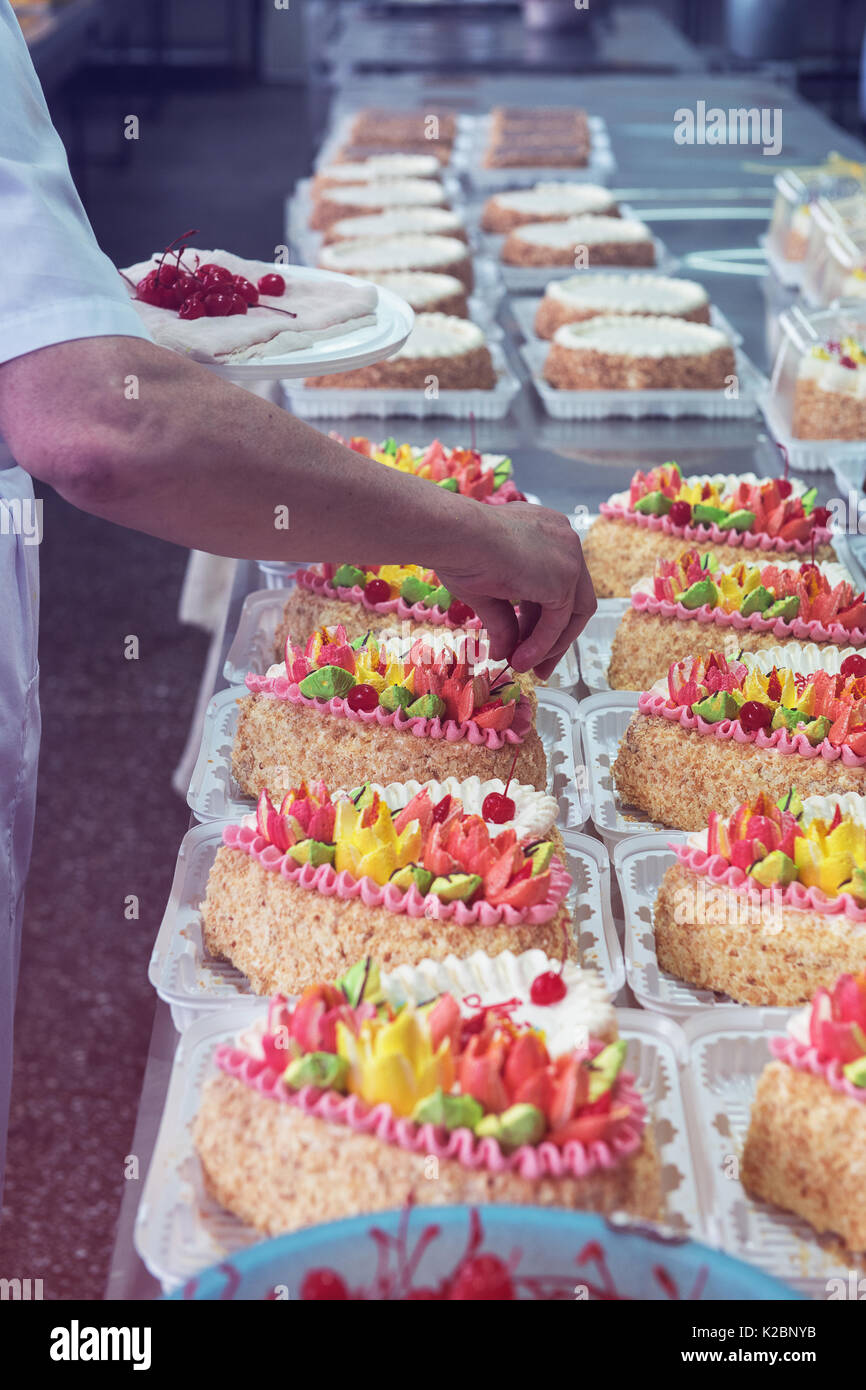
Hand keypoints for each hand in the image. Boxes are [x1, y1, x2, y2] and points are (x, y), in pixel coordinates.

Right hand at [433, 501, 596, 678]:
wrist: (455, 535)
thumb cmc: (459, 551)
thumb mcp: (485, 589)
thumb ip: (503, 619)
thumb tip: (503, 652)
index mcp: (545, 532)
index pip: (556, 582)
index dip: (540, 616)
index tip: (524, 641)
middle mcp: (564, 540)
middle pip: (572, 599)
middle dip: (553, 636)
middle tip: (535, 664)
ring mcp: (568, 557)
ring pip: (571, 613)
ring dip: (547, 645)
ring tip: (521, 666)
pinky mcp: (565, 579)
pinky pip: (558, 623)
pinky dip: (542, 644)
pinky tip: (521, 659)